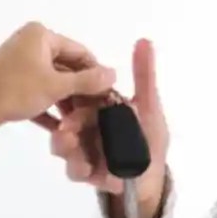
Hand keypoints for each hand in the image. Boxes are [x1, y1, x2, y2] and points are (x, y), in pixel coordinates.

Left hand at [0, 22, 116, 164]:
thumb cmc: (14, 91)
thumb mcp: (56, 86)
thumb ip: (87, 80)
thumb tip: (114, 73)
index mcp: (40, 35)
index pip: (80, 52)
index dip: (96, 73)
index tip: (109, 96)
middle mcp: (30, 44)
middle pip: (67, 67)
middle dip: (81, 91)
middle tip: (97, 113)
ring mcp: (19, 63)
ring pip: (53, 82)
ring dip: (66, 102)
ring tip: (80, 123)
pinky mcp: (11, 83)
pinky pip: (37, 93)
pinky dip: (48, 108)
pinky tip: (60, 128)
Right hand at [46, 38, 169, 217]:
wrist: (151, 177)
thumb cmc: (149, 139)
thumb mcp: (149, 106)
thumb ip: (144, 76)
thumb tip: (144, 41)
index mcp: (98, 107)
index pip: (81, 96)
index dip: (75, 97)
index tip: (71, 98)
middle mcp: (85, 126)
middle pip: (68, 122)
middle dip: (67, 127)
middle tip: (68, 128)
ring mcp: (82, 149)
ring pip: (65, 147)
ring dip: (66, 148)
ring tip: (72, 149)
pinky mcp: (84, 172)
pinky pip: (76, 171)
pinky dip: (82, 171)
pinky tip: (93, 171)